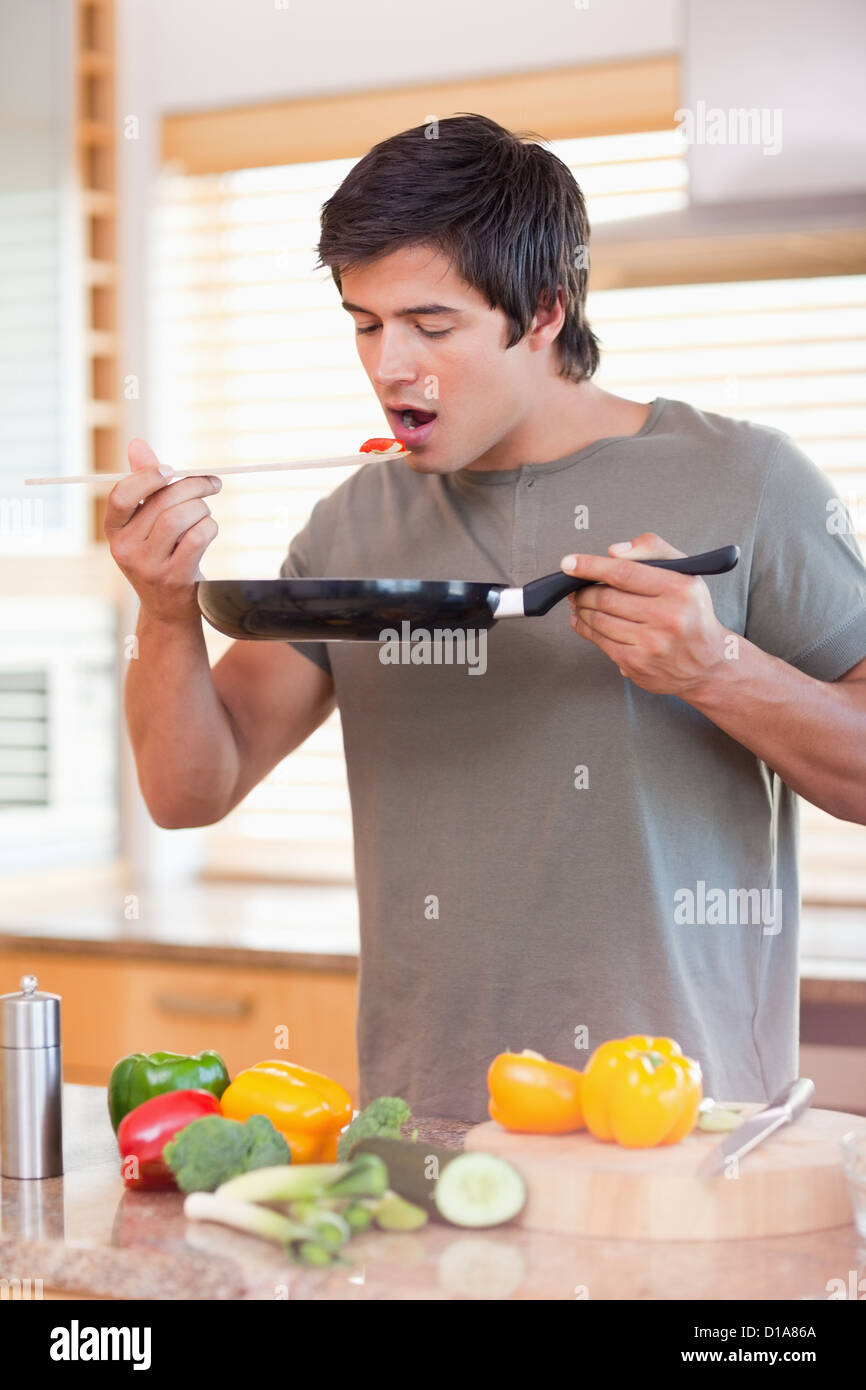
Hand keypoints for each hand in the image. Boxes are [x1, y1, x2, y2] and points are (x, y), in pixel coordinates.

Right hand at [104, 439, 221, 624]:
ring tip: (206, 513)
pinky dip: (210, 527)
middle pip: (160, 503)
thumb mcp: (146, 523)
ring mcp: (149, 566)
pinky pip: (198, 537)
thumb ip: (143, 484)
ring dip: (201, 507)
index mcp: (114, 531)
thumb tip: (136, 444)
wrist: (169, 610)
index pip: (121, 495)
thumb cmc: (161, 555)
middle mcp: (125, 549)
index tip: (171, 470)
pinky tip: (209, 530)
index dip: (147, 476)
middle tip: (211, 483)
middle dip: (191, 487)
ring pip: (179, 517)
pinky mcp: (174, 577)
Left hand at [561, 532, 728, 696]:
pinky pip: (601, 642)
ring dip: (581, 609)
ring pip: (600, 620)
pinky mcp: (638, 664)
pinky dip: (585, 629)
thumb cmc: (692, 612)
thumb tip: (614, 552)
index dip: (590, 566)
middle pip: (607, 598)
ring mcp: (652, 644)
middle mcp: (668, 617)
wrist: (709, 664)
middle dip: (582, 591)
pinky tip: (581, 621)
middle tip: (574, 588)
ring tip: (578, 602)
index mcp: (680, 589)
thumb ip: (653, 550)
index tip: (569, 563)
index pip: (624, 572)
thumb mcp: (685, 572)